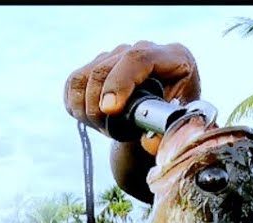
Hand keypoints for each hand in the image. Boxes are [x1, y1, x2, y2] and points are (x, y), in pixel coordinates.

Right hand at [63, 41, 201, 156]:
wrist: (166, 116)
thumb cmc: (176, 119)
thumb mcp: (179, 125)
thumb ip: (167, 133)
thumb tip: (149, 143)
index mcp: (173, 57)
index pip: (138, 59)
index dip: (119, 84)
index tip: (111, 110)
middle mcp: (142, 49)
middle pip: (104, 70)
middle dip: (98, 107)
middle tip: (108, 132)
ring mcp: (117, 55)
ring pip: (83, 77)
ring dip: (86, 110)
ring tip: (104, 128)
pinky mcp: (97, 65)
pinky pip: (73, 83)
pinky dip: (75, 106)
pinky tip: (93, 120)